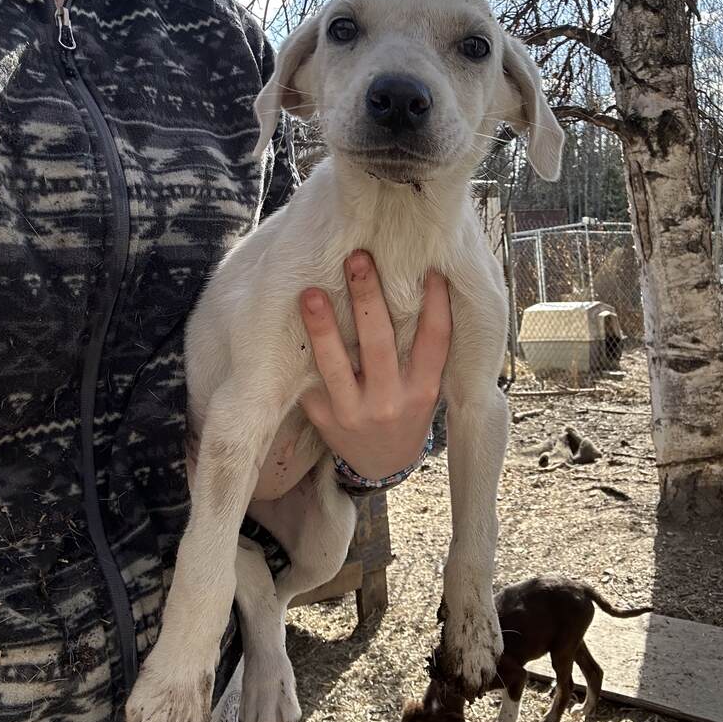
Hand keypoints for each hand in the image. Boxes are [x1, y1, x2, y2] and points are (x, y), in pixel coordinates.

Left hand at [298, 251, 450, 481]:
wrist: (381, 463)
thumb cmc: (406, 410)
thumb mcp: (425, 386)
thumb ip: (422, 349)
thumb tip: (418, 282)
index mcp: (423, 389)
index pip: (434, 340)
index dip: (435, 303)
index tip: (429, 267)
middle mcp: (391, 401)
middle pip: (379, 344)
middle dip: (368, 298)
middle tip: (357, 258)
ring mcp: (354, 412)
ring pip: (335, 365)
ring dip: (322, 326)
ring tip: (311, 292)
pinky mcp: (324, 418)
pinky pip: (310, 381)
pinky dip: (302, 350)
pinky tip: (288, 323)